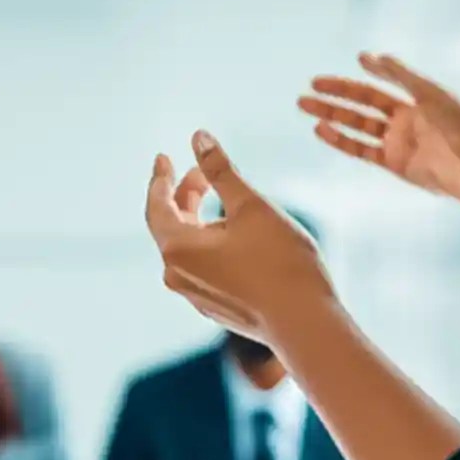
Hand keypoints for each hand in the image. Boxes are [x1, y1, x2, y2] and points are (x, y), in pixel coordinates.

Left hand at [145, 131, 336, 343]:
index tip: (164, 157)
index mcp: (178, 248)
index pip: (156, 205)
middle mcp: (177, 275)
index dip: (160, 178)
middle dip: (183, 195)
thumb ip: (221, 171)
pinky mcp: (214, 307)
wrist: (303, 323)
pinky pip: (201, 267)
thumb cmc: (279, 261)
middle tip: (201, 173)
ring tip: (221, 202)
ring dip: (197, 220)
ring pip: (186, 248)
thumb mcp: (250, 206)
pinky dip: (208, 244)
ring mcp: (194, 295)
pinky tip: (233, 237)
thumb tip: (198, 137)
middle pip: (170, 226)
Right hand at [297, 52, 459, 209]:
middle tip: (310, 86)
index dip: (369, 71)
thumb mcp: (432, 95)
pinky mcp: (392, 164)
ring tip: (305, 105)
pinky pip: (359, 149)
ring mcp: (397, 142)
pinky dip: (339, 139)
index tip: (354, 61)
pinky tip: (320, 129)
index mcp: (418, 99)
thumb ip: (402, 77)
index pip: (385, 81)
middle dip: (337, 94)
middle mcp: (405, 119)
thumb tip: (372, 57)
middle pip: (364, 102)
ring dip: (331, 114)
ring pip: (357, 124)